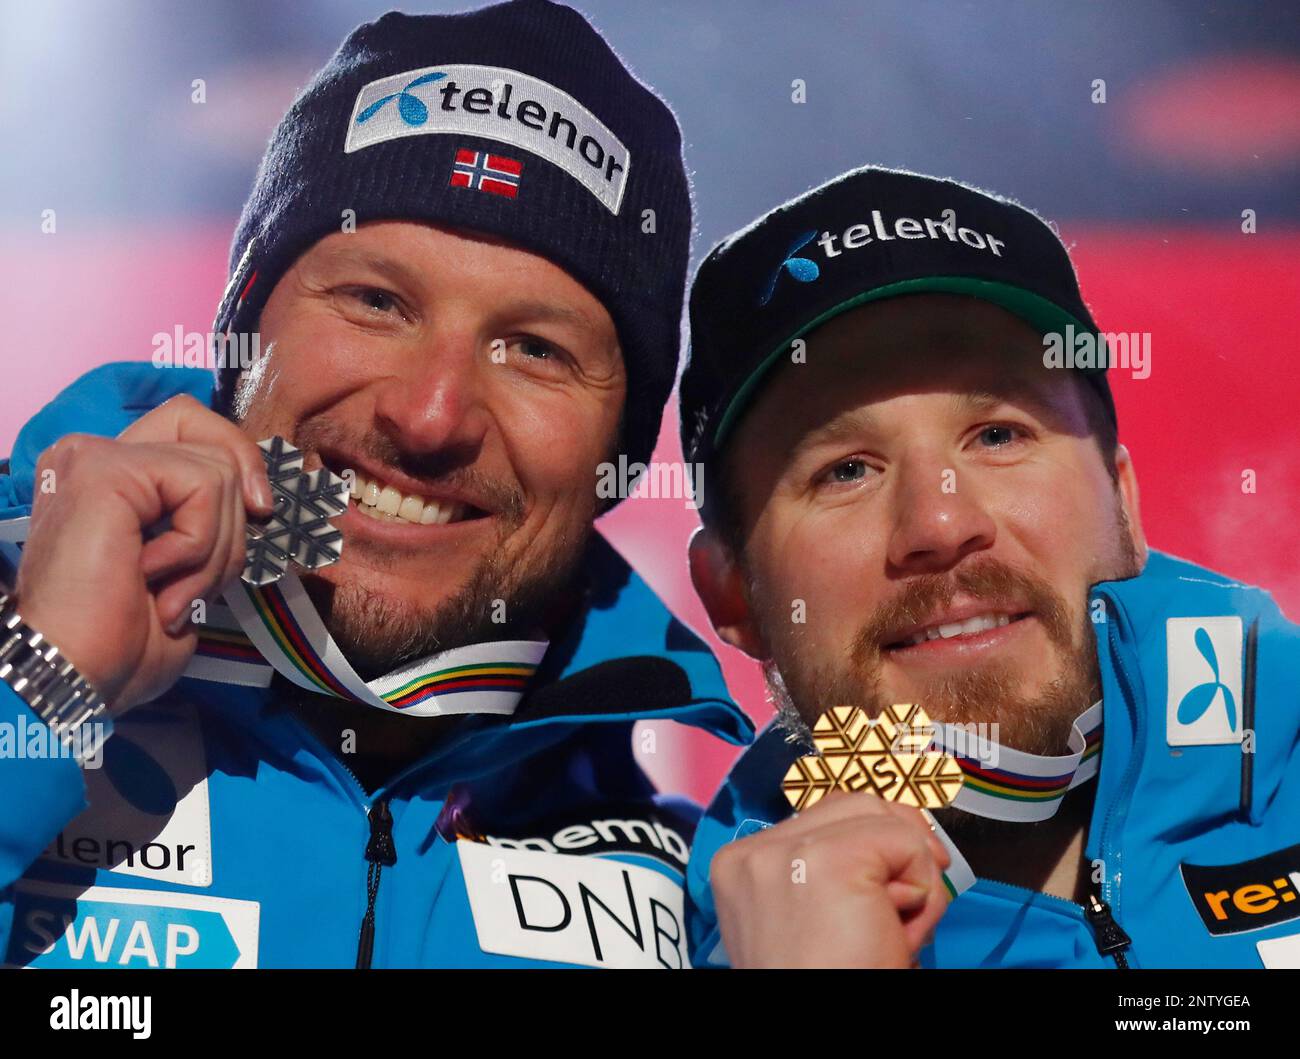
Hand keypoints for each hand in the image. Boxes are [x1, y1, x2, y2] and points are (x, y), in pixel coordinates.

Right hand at [14, 394, 272, 714]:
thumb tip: (258, 497)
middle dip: (235, 519)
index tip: (259, 515)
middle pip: (214, 438)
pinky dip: (198, 543)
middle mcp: (96, 455)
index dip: (242, 465)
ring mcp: (95, 456)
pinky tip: (152, 574)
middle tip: (202, 581)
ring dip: (214, 549)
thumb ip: (211, 517)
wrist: (76, 675)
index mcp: (114, 477)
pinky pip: (202, 485)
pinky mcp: (103, 469)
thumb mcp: (189, 568)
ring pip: (218, 471)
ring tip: (171, 592)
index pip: (197, 428)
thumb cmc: (123, 641)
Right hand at [710, 791, 951, 967]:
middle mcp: (754, 853)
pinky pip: (905, 843)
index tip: (895, 883)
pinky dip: (924, 890)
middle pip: (855, 804)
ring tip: (895, 926)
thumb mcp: (810, 918)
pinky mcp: (829, 862)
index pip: (824, 816)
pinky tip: (898, 930)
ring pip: (882, 816)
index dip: (875, 843)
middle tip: (911, 902)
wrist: (814, 1035)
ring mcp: (787, 851)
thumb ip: (829, 871)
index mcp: (741, 866)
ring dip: (911, 871)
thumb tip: (898, 833)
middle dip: (900, 847)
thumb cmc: (825, 981)